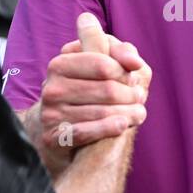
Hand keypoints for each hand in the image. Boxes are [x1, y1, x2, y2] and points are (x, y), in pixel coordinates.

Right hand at [29, 12, 151, 175]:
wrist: (61, 130)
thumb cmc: (88, 90)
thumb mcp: (99, 66)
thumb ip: (119, 53)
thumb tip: (135, 62)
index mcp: (59, 65)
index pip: (102, 64)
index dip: (123, 71)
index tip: (134, 77)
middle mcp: (51, 88)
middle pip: (107, 89)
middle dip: (130, 94)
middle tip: (140, 97)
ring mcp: (51, 114)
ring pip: (102, 112)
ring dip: (128, 113)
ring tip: (139, 113)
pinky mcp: (54, 138)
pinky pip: (87, 132)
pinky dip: (109, 128)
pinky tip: (123, 125)